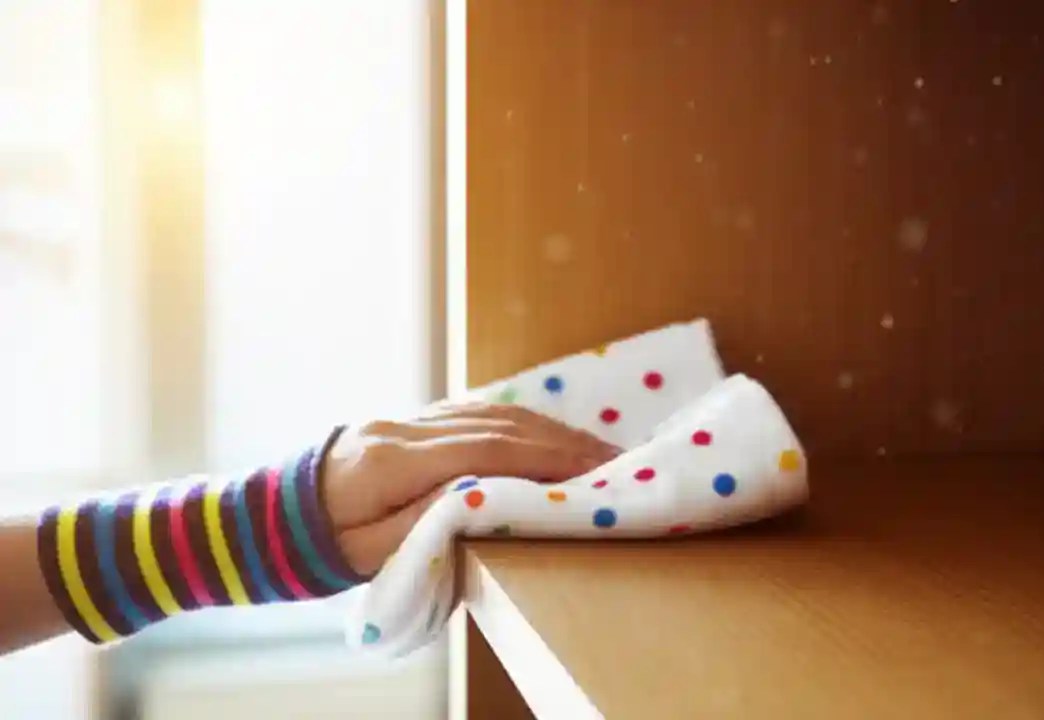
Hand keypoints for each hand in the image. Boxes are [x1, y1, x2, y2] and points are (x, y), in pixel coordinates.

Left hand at [320, 403, 619, 575]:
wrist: (264, 522)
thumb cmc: (317, 549)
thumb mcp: (371, 552)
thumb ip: (430, 520)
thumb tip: (492, 497)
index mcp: (394, 462)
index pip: (488, 449)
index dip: (546, 458)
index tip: (594, 471)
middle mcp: (402, 430)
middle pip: (497, 424)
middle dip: (560, 440)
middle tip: (611, 458)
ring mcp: (402, 420)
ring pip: (487, 412)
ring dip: (543, 427)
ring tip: (589, 447)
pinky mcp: (404, 424)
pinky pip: (468, 411)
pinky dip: (514, 421)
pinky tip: (541, 432)